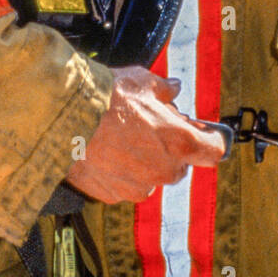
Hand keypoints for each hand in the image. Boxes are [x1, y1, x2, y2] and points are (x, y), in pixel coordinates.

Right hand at [67, 66, 225, 204]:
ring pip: (150, 177)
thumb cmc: (106, 98)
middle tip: (149, 126)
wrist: (64, 118)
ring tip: (120, 137)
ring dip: (142, 162)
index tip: (204, 133)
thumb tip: (173, 88)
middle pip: (179, 164)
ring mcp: (138, 187)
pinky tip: (104, 151)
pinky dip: (119, 172)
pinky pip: (125, 185)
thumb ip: (164, 89)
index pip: (213, 150)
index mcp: (179, 142)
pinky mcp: (113, 196)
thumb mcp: (142, 80)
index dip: (210, 140)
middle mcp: (163, 171)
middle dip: (168, 148)